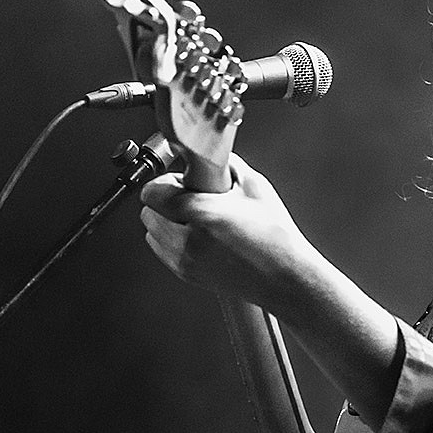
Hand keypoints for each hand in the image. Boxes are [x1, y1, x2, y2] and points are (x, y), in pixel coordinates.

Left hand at [139, 152, 318, 308]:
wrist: (284, 276)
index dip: (166, 182)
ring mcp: (185, 260)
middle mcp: (188, 239)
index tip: (181, 181)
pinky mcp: (187, 274)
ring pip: (152, 232)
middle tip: (190, 198)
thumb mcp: (256, 188)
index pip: (153, 192)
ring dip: (166, 221)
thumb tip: (213, 155)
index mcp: (202, 213)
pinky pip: (161, 250)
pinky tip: (196, 235)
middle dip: (165, 201)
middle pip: (148, 211)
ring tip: (194, 219)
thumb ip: (228, 165)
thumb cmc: (276, 237)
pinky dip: (171, 240)